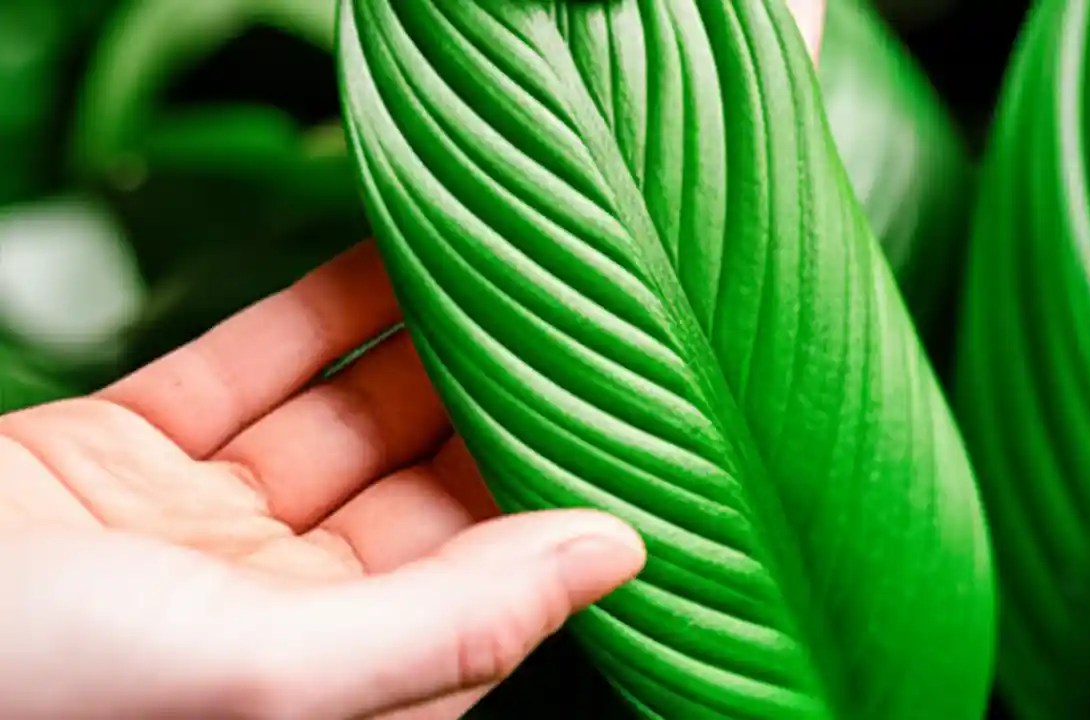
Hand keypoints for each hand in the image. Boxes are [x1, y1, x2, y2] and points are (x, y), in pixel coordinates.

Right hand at [0, 242, 644, 718]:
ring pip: (339, 421)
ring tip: (503, 267)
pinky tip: (385, 258)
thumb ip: (452, 622)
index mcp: (336, 688)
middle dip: (489, 404)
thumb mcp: (264, 673)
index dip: (556, 498)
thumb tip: (618, 554)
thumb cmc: (29, 694)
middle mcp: (281, 617)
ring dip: (413, 344)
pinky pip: (245, 372)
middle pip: (420, 495)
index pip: (487, 587)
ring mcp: (201, 536)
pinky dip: (312, 312)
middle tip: (578, 312)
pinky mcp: (126, 461)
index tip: (628, 408)